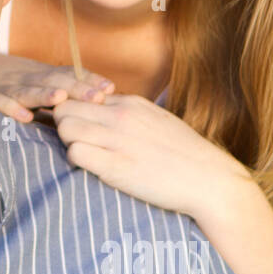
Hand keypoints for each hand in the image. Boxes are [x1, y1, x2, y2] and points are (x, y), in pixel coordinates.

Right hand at [0, 51, 112, 123]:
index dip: (89, 81)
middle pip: (55, 82)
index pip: (70, 75)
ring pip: (30, 92)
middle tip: (96, 97)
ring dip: (45, 95)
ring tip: (61, 99)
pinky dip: (12, 109)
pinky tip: (25, 117)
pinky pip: (1, 104)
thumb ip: (73, 87)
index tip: (109, 89)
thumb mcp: (48, 81)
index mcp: (46, 75)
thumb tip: (109, 92)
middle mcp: (31, 79)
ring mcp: (11, 88)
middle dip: (76, 89)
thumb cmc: (24, 81)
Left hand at [52, 93, 256, 218]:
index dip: (75, 109)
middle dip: (63, 124)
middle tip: (78, 141)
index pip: (81, 93)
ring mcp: (117, 140)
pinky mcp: (116, 166)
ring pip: (65, 128)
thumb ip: (129, 114)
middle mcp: (120, 115)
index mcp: (130, 102)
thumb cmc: (184, 154)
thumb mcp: (156, 120)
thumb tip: (106, 111)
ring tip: (86, 154)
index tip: (81, 125)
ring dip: (68, 142)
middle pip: (65, 107)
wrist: (209, 180)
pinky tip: (92, 167)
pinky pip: (75, 153)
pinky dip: (76, 160)